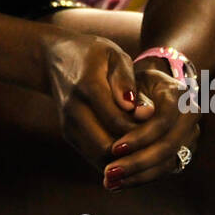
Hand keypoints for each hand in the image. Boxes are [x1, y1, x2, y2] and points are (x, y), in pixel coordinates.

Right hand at [43, 32, 156, 172]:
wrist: (55, 58)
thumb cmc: (93, 54)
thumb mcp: (114, 56)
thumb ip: (128, 82)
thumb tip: (141, 112)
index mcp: (87, 86)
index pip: (118, 121)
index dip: (142, 129)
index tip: (160, 125)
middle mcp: (73, 110)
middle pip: (107, 146)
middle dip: (134, 150)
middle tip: (157, 143)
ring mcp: (68, 125)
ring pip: (100, 158)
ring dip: (125, 159)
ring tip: (148, 148)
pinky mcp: (68, 135)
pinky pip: (94, 158)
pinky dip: (115, 160)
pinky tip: (133, 149)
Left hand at [102, 67, 200, 189]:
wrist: (150, 87)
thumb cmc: (131, 81)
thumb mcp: (125, 77)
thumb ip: (128, 90)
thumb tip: (137, 112)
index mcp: (178, 94)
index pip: (163, 121)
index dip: (140, 137)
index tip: (114, 148)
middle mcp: (190, 116)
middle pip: (168, 146)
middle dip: (138, 161)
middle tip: (109, 172)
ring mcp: (189, 136)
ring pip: (168, 163)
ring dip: (138, 176)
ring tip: (110, 183)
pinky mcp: (183, 152)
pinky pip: (165, 170)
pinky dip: (141, 178)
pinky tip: (117, 184)